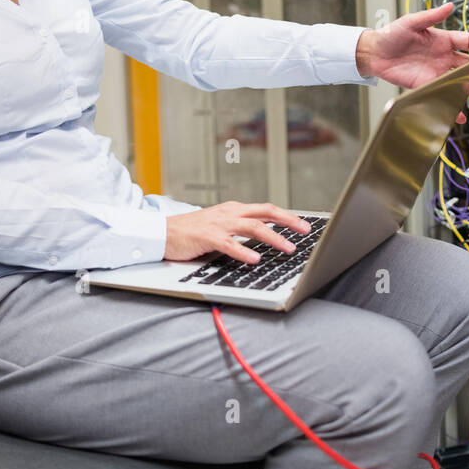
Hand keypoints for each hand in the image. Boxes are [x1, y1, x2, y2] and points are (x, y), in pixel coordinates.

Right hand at [164, 201, 311, 264]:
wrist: (163, 232)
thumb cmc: (192, 232)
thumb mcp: (220, 226)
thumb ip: (240, 229)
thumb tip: (265, 236)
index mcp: (234, 210)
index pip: (266, 210)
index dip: (287, 216)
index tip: (304, 225)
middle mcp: (230, 213)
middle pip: (265, 212)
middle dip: (288, 221)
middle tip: (305, 230)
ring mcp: (219, 224)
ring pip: (253, 227)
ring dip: (273, 238)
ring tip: (288, 248)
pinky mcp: (207, 236)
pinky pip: (229, 244)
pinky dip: (244, 251)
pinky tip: (255, 259)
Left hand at [355, 0, 468, 123]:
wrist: (374, 53)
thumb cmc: (391, 34)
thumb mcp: (411, 22)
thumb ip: (431, 16)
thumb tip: (449, 6)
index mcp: (444, 40)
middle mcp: (444, 57)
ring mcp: (437, 72)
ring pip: (461, 81)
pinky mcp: (427, 85)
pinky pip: (444, 95)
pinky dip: (453, 105)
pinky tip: (459, 111)